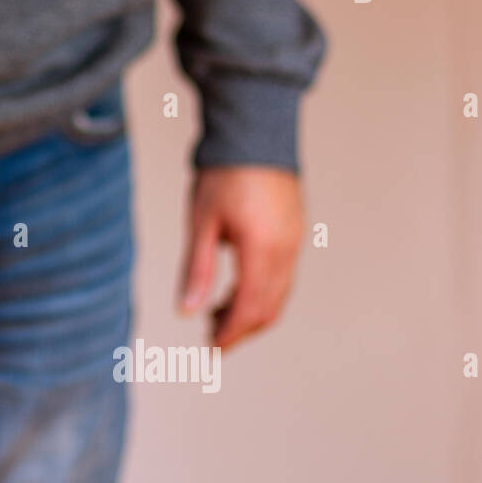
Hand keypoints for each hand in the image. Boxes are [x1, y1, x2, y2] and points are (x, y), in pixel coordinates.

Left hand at [178, 167, 303, 348]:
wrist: (255, 132)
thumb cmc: (223, 174)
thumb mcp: (201, 222)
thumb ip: (197, 269)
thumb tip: (186, 311)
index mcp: (263, 250)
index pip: (250, 309)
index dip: (230, 334)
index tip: (210, 350)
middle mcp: (286, 251)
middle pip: (268, 309)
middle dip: (241, 330)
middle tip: (210, 339)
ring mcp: (295, 242)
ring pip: (279, 295)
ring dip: (251, 313)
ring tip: (216, 315)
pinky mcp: (295, 233)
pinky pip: (283, 277)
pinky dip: (261, 293)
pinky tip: (235, 290)